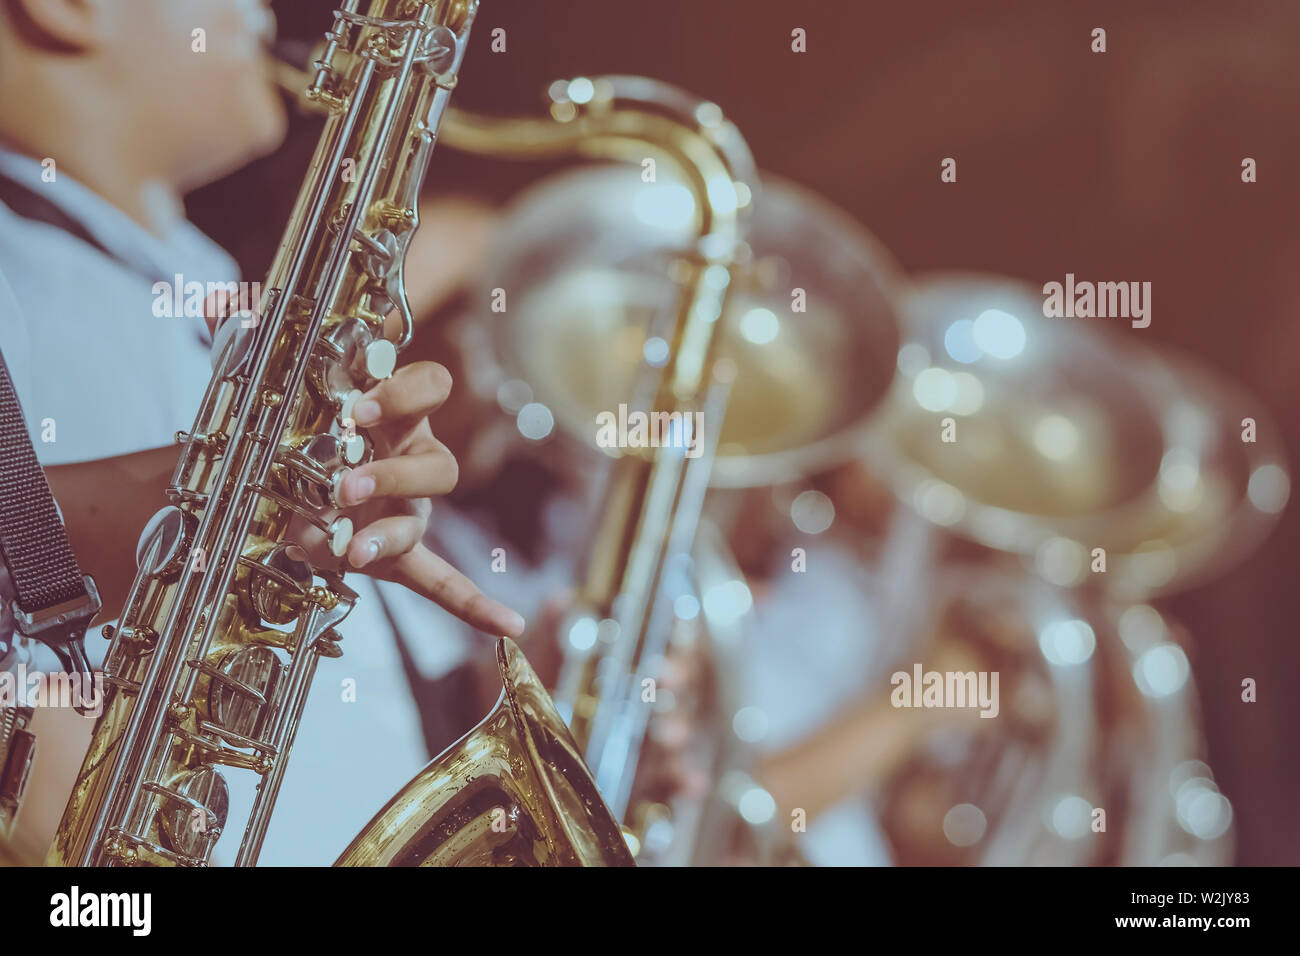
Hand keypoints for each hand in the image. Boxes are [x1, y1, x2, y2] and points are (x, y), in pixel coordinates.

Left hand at [205, 294, 523, 638]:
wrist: (273, 475)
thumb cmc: (292, 425)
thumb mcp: (273, 384)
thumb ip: (254, 344)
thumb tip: (223, 303)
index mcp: (394, 411)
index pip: (428, 387)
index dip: (403, 395)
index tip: (360, 408)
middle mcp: (412, 458)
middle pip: (436, 464)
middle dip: (393, 475)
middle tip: (344, 485)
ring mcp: (408, 510)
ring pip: (423, 519)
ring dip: (389, 534)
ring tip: (349, 547)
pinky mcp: (395, 555)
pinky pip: (440, 580)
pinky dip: (473, 603)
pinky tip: (509, 626)